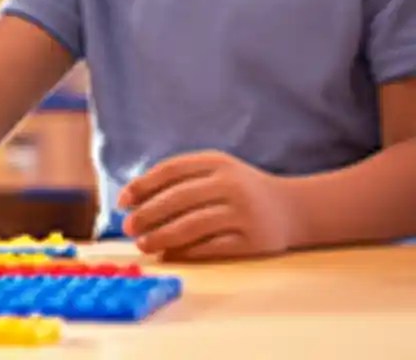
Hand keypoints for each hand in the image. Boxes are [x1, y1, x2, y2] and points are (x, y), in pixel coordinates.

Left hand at [120, 150, 295, 260]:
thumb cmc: (240, 190)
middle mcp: (231, 184)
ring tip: (143, 244)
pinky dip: (185, 252)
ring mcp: (243, 213)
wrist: (294, 208)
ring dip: (161, 237)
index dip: (142, 186)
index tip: (122, 202)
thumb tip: (133, 203)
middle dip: (147, 214)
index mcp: (217, 162)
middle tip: (128, 227)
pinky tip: (168, 255)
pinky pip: (210, 247)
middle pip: (177, 199)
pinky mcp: (253, 241)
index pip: (170, 170)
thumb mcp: (215, 172)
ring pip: (191, 226)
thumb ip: (179, 180)